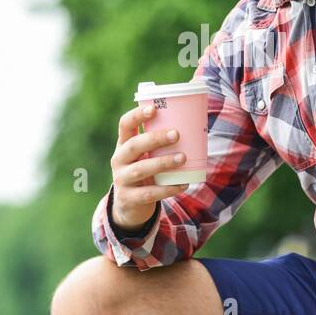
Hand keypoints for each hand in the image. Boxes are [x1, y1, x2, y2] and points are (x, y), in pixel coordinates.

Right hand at [109, 103, 190, 229]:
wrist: (129, 206)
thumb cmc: (145, 172)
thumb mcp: (146, 155)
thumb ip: (161, 142)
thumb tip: (196, 118)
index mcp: (123, 144)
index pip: (125, 125)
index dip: (137, 115)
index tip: (154, 108)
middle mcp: (119, 159)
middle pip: (134, 145)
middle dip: (155, 138)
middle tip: (177, 134)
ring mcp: (122, 180)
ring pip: (141, 169)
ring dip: (163, 162)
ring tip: (183, 158)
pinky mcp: (129, 198)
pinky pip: (150, 193)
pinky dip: (168, 189)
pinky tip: (183, 184)